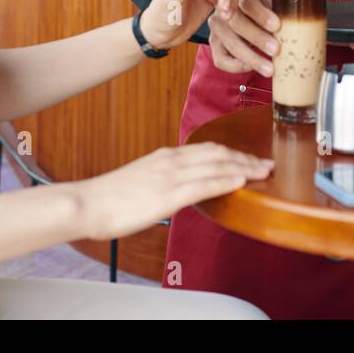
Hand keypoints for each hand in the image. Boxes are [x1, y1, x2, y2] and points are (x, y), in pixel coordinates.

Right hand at [74, 143, 273, 240]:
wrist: (87, 203)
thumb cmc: (110, 198)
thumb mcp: (143, 182)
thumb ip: (164, 181)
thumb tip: (179, 189)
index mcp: (166, 157)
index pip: (208, 149)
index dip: (233, 153)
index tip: (250, 158)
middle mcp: (172, 160)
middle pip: (218, 154)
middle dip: (245, 158)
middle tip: (267, 163)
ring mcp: (170, 176)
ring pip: (216, 166)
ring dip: (244, 168)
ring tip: (263, 171)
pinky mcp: (168, 194)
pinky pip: (204, 185)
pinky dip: (226, 181)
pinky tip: (241, 182)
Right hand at [208, 0, 279, 76]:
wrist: (242, 11)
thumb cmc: (262, 8)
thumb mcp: (270, 2)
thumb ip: (280, 10)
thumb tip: (300, 24)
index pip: (247, 2)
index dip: (262, 15)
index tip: (278, 26)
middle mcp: (224, 7)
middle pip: (236, 22)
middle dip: (257, 38)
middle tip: (276, 50)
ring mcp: (217, 26)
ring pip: (230, 43)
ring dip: (251, 57)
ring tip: (269, 69)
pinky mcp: (214, 44)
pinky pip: (221, 59)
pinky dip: (237, 66)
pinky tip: (252, 68)